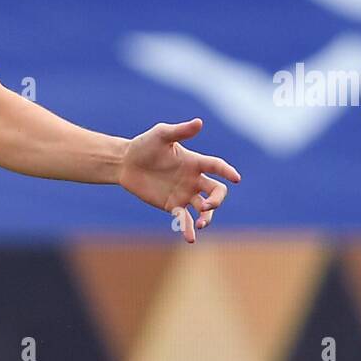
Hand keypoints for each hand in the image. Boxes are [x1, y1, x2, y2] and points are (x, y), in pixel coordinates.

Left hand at [118, 118, 240, 243]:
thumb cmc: (144, 145)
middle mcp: (194, 179)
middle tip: (207, 206)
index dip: (227, 171)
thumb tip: (199, 122)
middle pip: (216, 191)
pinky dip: (188, 229)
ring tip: (201, 224)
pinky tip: (190, 238)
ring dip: (207, 217)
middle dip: (217, 200)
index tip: (235, 178)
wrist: (125, 163)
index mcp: (195, 162)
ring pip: (204, 209)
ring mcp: (185, 193)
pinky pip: (185, 219)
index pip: (216, 167)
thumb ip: (180, 131)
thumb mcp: (161, 135)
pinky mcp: (173, 206)